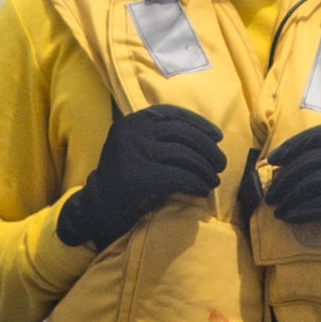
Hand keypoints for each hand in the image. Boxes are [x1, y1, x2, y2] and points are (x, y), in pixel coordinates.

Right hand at [58, 104, 225, 249]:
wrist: (99, 207)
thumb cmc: (127, 177)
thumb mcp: (139, 146)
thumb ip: (162, 136)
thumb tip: (208, 136)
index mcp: (133, 121)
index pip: (172, 114)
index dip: (199, 124)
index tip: (218, 136)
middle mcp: (131, 131)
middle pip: (182, 133)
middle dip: (208, 149)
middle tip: (221, 164)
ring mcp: (132, 152)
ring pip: (183, 155)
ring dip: (205, 169)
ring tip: (214, 180)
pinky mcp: (138, 176)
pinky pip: (178, 176)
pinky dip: (195, 183)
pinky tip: (202, 190)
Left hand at [265, 123, 320, 273]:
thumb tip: (290, 163)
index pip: (317, 136)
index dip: (291, 147)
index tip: (273, 161)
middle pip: (309, 162)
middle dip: (285, 180)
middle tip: (271, 195)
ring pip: (311, 184)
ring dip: (289, 198)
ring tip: (277, 210)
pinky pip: (319, 204)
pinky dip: (300, 212)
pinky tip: (290, 218)